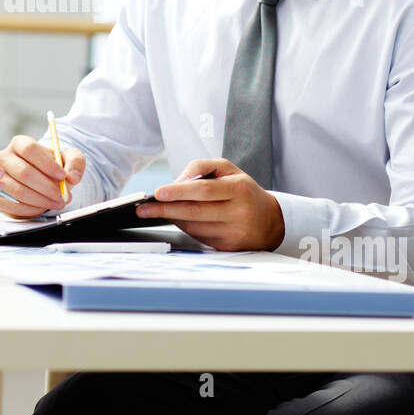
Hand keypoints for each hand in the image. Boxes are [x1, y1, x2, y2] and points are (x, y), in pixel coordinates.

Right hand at [0, 135, 84, 218]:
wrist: (40, 182)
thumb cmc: (52, 168)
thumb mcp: (68, 159)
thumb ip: (75, 163)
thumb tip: (72, 176)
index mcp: (20, 143)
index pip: (29, 149)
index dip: (47, 164)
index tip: (62, 176)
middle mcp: (4, 157)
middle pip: (23, 171)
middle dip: (46, 187)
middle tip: (62, 196)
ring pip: (18, 190)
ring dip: (41, 200)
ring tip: (56, 202)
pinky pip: (13, 205)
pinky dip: (31, 209)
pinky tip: (43, 207)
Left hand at [135, 158, 284, 250]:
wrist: (269, 221)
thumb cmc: (244, 192)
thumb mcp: (229, 169)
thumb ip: (202, 167)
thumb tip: (178, 180)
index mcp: (239, 189)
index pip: (204, 190)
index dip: (179, 192)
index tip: (158, 193)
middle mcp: (238, 212)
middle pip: (195, 211)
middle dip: (165, 210)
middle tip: (143, 208)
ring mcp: (233, 232)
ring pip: (194, 227)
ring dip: (172, 218)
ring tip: (156, 211)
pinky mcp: (228, 247)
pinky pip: (199, 237)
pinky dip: (185, 228)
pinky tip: (177, 220)